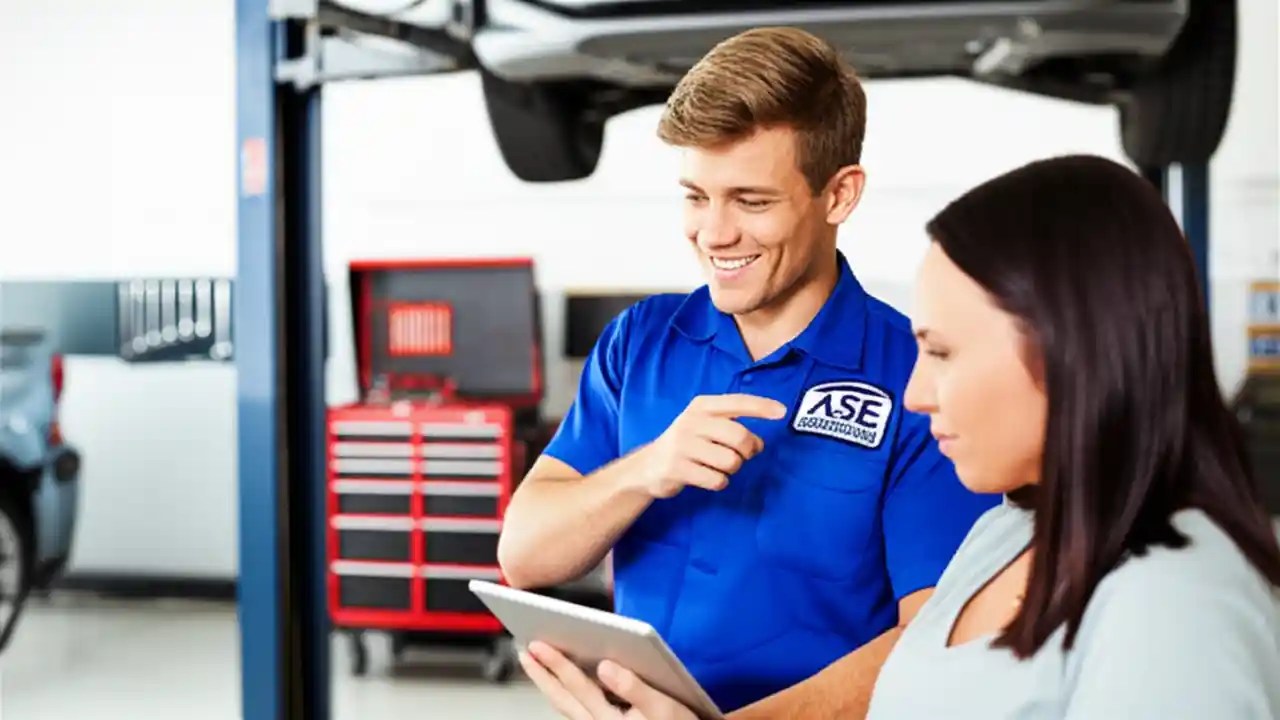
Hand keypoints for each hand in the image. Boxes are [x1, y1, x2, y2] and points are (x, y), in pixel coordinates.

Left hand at [519, 641, 699, 719]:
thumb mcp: (664, 707)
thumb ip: (634, 687)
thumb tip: (606, 665)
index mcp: (610, 718)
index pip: (577, 685)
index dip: (556, 663)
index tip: (537, 644)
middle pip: (561, 698)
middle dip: (541, 674)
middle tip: (523, 651)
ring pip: (565, 705)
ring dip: (548, 683)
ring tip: (535, 663)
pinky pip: (574, 709)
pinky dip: (562, 693)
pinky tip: (561, 683)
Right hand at [636, 394, 786, 498]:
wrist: (647, 466)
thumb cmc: (686, 444)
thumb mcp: (704, 425)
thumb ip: (732, 426)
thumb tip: (760, 444)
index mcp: (701, 406)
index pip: (737, 402)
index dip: (762, 407)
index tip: (782, 412)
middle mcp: (691, 421)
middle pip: (739, 436)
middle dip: (749, 450)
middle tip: (744, 455)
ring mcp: (683, 445)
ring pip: (731, 461)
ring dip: (732, 469)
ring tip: (719, 466)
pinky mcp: (678, 468)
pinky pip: (717, 480)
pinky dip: (719, 482)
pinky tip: (707, 477)